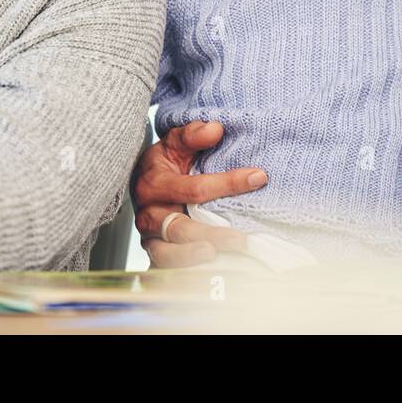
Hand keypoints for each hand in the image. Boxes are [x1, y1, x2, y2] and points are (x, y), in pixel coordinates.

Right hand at [132, 121, 265, 267]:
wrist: (142, 184)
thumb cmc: (166, 163)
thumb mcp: (175, 143)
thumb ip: (193, 134)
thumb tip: (216, 128)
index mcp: (154, 183)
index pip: (193, 188)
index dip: (227, 183)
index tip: (259, 178)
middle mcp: (149, 213)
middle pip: (180, 228)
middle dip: (211, 234)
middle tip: (240, 240)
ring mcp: (150, 237)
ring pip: (167, 253)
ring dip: (192, 257)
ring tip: (216, 256)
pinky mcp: (154, 254)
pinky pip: (165, 269)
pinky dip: (184, 273)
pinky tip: (207, 274)